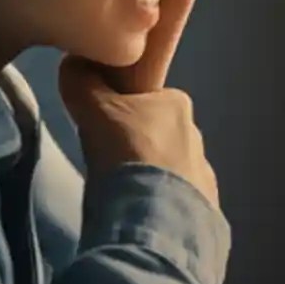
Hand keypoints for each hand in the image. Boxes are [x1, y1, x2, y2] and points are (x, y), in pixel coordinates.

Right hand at [59, 0, 218, 205]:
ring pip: (170, 172)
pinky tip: (142, 216)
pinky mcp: (208, 213)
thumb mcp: (94, 108)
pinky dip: (161, 207)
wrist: (157, 218)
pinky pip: (179, 203)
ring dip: (150, 179)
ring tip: (124, 194)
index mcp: (179, 106)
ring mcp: (206, 178)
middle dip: (136, 147)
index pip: (147, 99)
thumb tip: (77, 65)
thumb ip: (82, 81)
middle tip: (109, 164)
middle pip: (158, 136)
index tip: (103, 129)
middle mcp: (199, 138)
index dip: (121, 110)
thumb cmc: (126, 153)